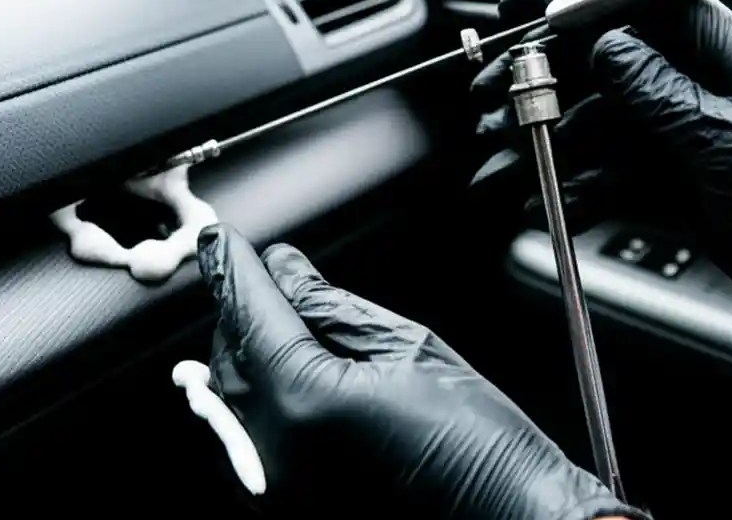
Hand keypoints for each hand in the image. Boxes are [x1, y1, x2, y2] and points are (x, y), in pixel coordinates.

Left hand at [198, 223, 644, 519]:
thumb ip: (332, 306)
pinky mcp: (290, 504)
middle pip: (231, 358)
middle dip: (241, 310)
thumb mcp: (408, 348)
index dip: (234, 270)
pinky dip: (254, 401)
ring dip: (244, 355)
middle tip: (254, 274)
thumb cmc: (477, 442)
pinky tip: (274, 377)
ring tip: (267, 320)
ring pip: (232, 401)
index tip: (221, 240)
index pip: (253, 315)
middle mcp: (277, 451)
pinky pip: (249, 441)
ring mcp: (280, 486)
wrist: (509, 516)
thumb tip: (285, 270)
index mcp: (305, 401)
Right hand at [472, 0, 731, 370]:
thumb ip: (662, 94)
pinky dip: (571, 190)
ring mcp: (678, 137)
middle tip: (489, 103)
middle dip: (538, 83)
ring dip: (544, 147)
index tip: (515, 11)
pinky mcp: (670, 185)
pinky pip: (605, 179)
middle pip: (598, 66)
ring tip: (498, 170)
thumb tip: (606, 48)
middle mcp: (692, 86)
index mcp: (719, 51)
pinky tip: (541, 203)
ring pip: (592, 129)